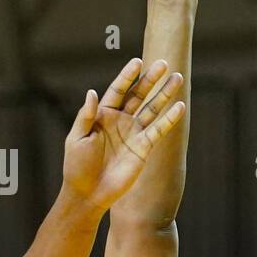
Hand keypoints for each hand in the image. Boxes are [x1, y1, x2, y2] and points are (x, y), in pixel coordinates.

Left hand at [62, 58, 185, 211]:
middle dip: (150, 79)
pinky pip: (158, 130)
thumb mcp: (77, 139)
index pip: (117, 90)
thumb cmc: (77, 166)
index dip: (127, 76)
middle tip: (163, 63)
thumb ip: (86, 116)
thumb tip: (91, 92)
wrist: (88, 194)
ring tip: (177, 77)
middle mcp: (120, 120)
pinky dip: (169, 119)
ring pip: (152, 109)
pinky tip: (180, 106)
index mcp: (102, 115)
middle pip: (138, 95)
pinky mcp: (143, 148)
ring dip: (164, 94)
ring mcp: (133, 133)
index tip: (137, 62)